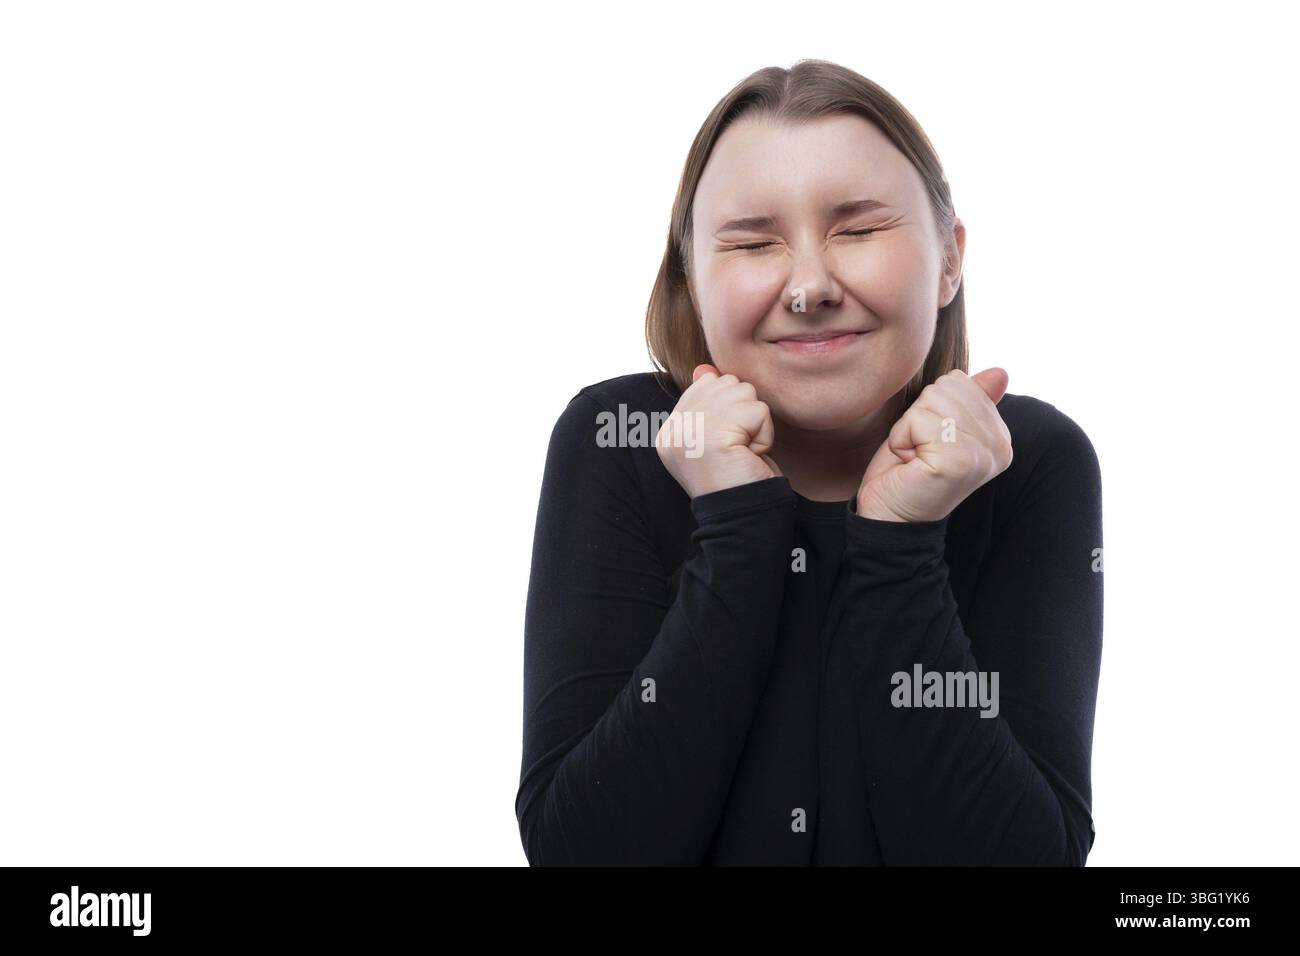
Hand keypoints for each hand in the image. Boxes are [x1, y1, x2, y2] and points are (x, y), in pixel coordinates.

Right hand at [655, 364, 782, 497]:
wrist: (742, 520)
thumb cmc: (737, 481)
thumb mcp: (721, 438)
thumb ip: (710, 402)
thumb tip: (706, 369)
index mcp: (670, 431)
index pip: (707, 385)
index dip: (731, 411)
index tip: (727, 446)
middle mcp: (673, 429)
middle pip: (727, 383)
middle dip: (745, 415)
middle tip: (738, 451)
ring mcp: (690, 432)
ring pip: (745, 394)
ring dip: (756, 425)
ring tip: (743, 454)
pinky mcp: (714, 437)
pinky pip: (758, 412)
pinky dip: (764, 435)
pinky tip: (749, 457)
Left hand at [856, 368, 1012, 522]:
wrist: (889, 519)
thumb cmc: (908, 472)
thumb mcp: (938, 427)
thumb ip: (969, 400)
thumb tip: (1001, 372)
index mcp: (999, 436)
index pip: (960, 382)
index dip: (931, 409)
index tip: (932, 444)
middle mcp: (999, 445)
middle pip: (946, 387)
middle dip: (919, 416)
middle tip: (920, 452)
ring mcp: (981, 453)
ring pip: (931, 401)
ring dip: (909, 428)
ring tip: (916, 458)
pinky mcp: (958, 461)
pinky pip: (917, 420)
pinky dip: (901, 439)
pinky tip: (910, 464)